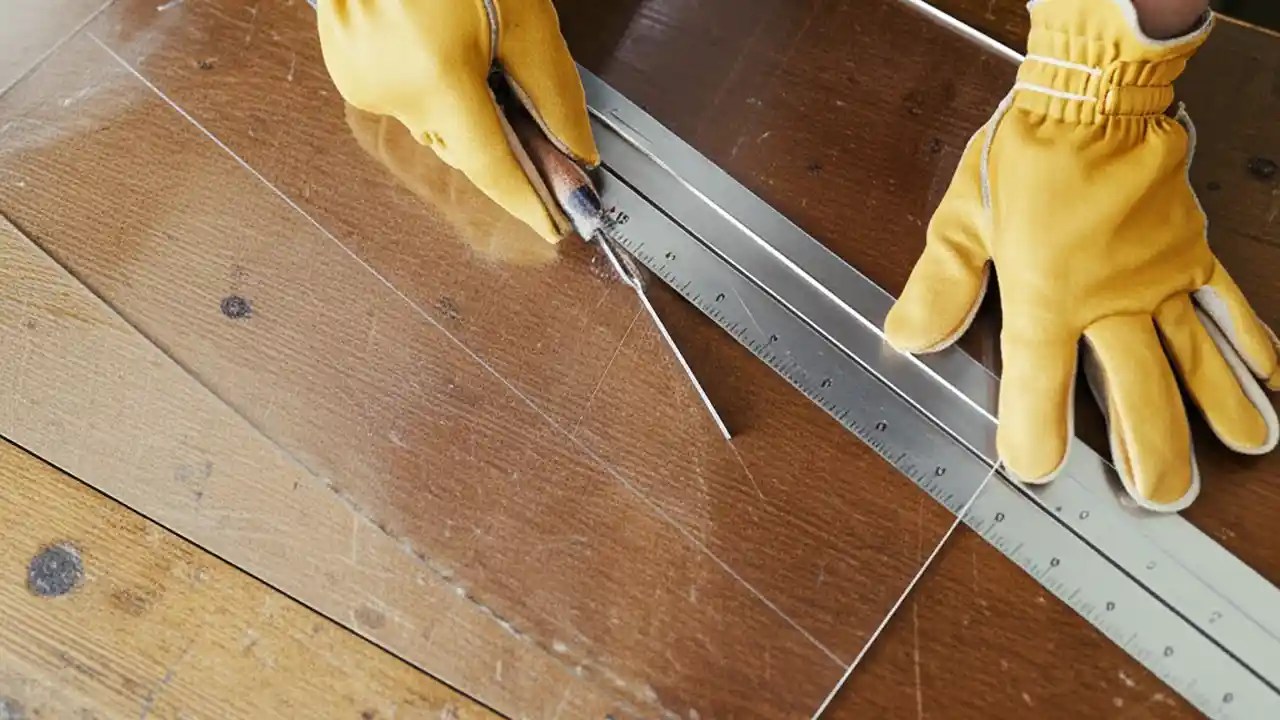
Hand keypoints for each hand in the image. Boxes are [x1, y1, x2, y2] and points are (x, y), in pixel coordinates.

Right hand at [316, 0, 598, 241]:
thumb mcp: (522, 13)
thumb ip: (553, 89)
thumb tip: (579, 149)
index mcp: (435, 76)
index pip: (491, 167)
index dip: (527, 201)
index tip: (556, 225)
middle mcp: (390, 89)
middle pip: (463, 148)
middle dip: (502, 142)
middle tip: (538, 130)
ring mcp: (361, 80)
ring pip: (435, 125)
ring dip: (468, 113)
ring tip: (485, 66)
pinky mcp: (346, 66)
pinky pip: (406, 99)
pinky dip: (435, 89)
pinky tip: (446, 48)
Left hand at [884, 0, 1278, 511]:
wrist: (1093, 94)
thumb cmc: (1026, 154)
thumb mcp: (960, 220)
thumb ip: (939, 286)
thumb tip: (909, 337)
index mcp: (1047, 295)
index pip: (1040, 381)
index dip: (1037, 431)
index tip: (1038, 469)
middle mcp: (1111, 299)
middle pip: (1138, 390)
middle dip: (1149, 448)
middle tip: (1159, 495)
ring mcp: (1160, 279)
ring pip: (1196, 359)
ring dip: (1218, 409)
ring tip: (1240, 452)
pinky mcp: (1191, 254)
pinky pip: (1230, 306)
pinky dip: (1253, 343)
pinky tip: (1273, 379)